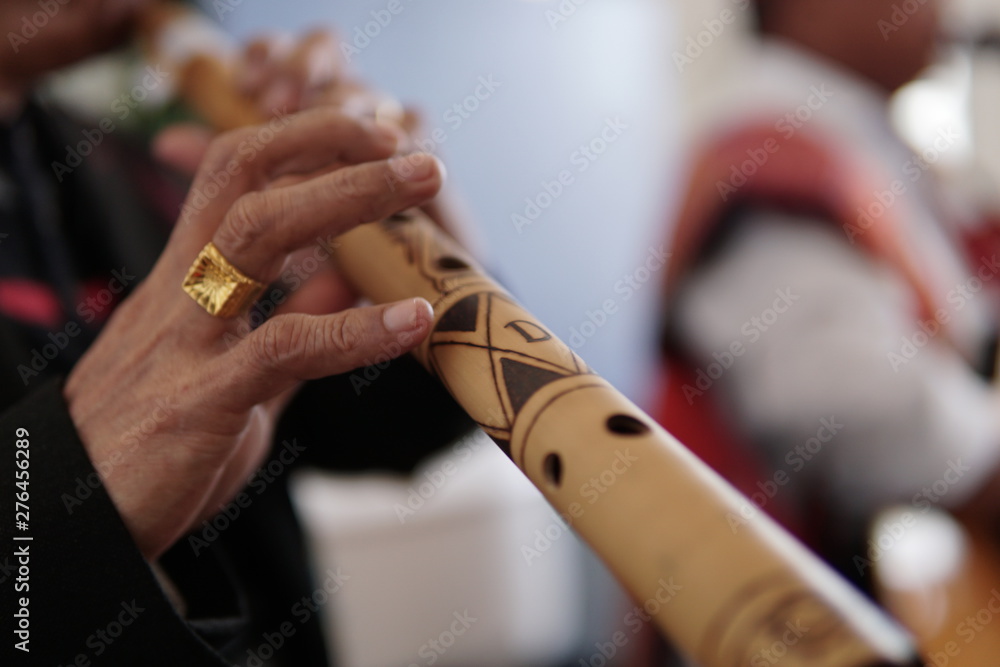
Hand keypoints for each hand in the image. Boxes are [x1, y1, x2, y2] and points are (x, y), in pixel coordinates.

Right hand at [64, 108, 444, 559]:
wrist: (75, 516)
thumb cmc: (152, 440)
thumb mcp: (230, 366)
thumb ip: (288, 320)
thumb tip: (347, 280)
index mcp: (186, 278)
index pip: (235, 174)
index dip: (303, 140)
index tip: (373, 136)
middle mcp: (182, 290)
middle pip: (246, 181)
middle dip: (331, 146)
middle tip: (415, 149)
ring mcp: (188, 338)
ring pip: (257, 234)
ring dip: (348, 196)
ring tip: (423, 184)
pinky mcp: (201, 399)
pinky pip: (283, 347)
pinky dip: (355, 329)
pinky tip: (412, 319)